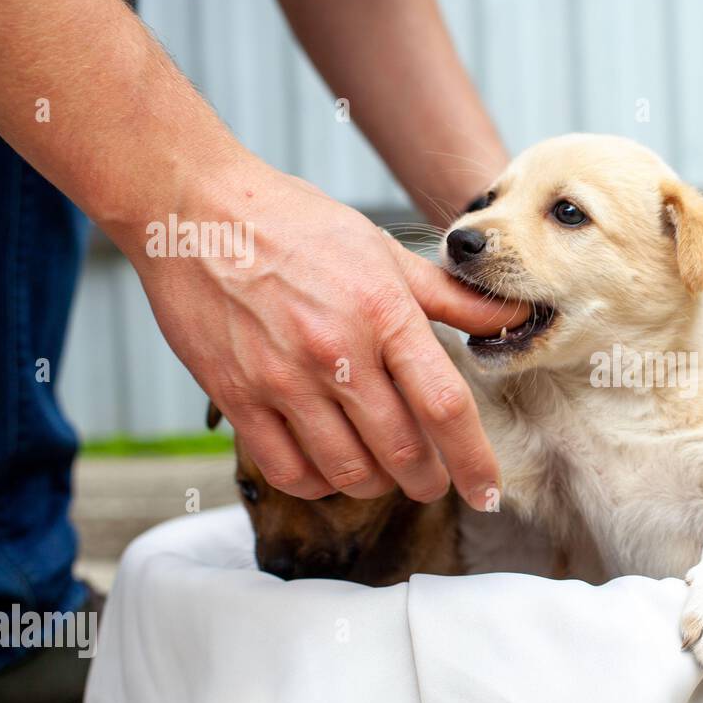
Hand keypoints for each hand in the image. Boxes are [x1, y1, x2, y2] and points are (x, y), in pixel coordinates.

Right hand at [127, 163, 528, 508]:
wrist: (194, 210)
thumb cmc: (294, 225)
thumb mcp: (384, 251)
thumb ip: (450, 298)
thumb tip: (508, 317)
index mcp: (382, 313)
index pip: (445, 406)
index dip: (474, 460)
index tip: (489, 491)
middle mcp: (336, 352)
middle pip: (402, 451)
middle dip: (429, 480)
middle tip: (435, 480)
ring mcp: (282, 379)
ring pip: (348, 470)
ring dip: (377, 484)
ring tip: (385, 470)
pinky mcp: (237, 397)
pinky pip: (289, 470)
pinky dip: (320, 482)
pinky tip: (331, 466)